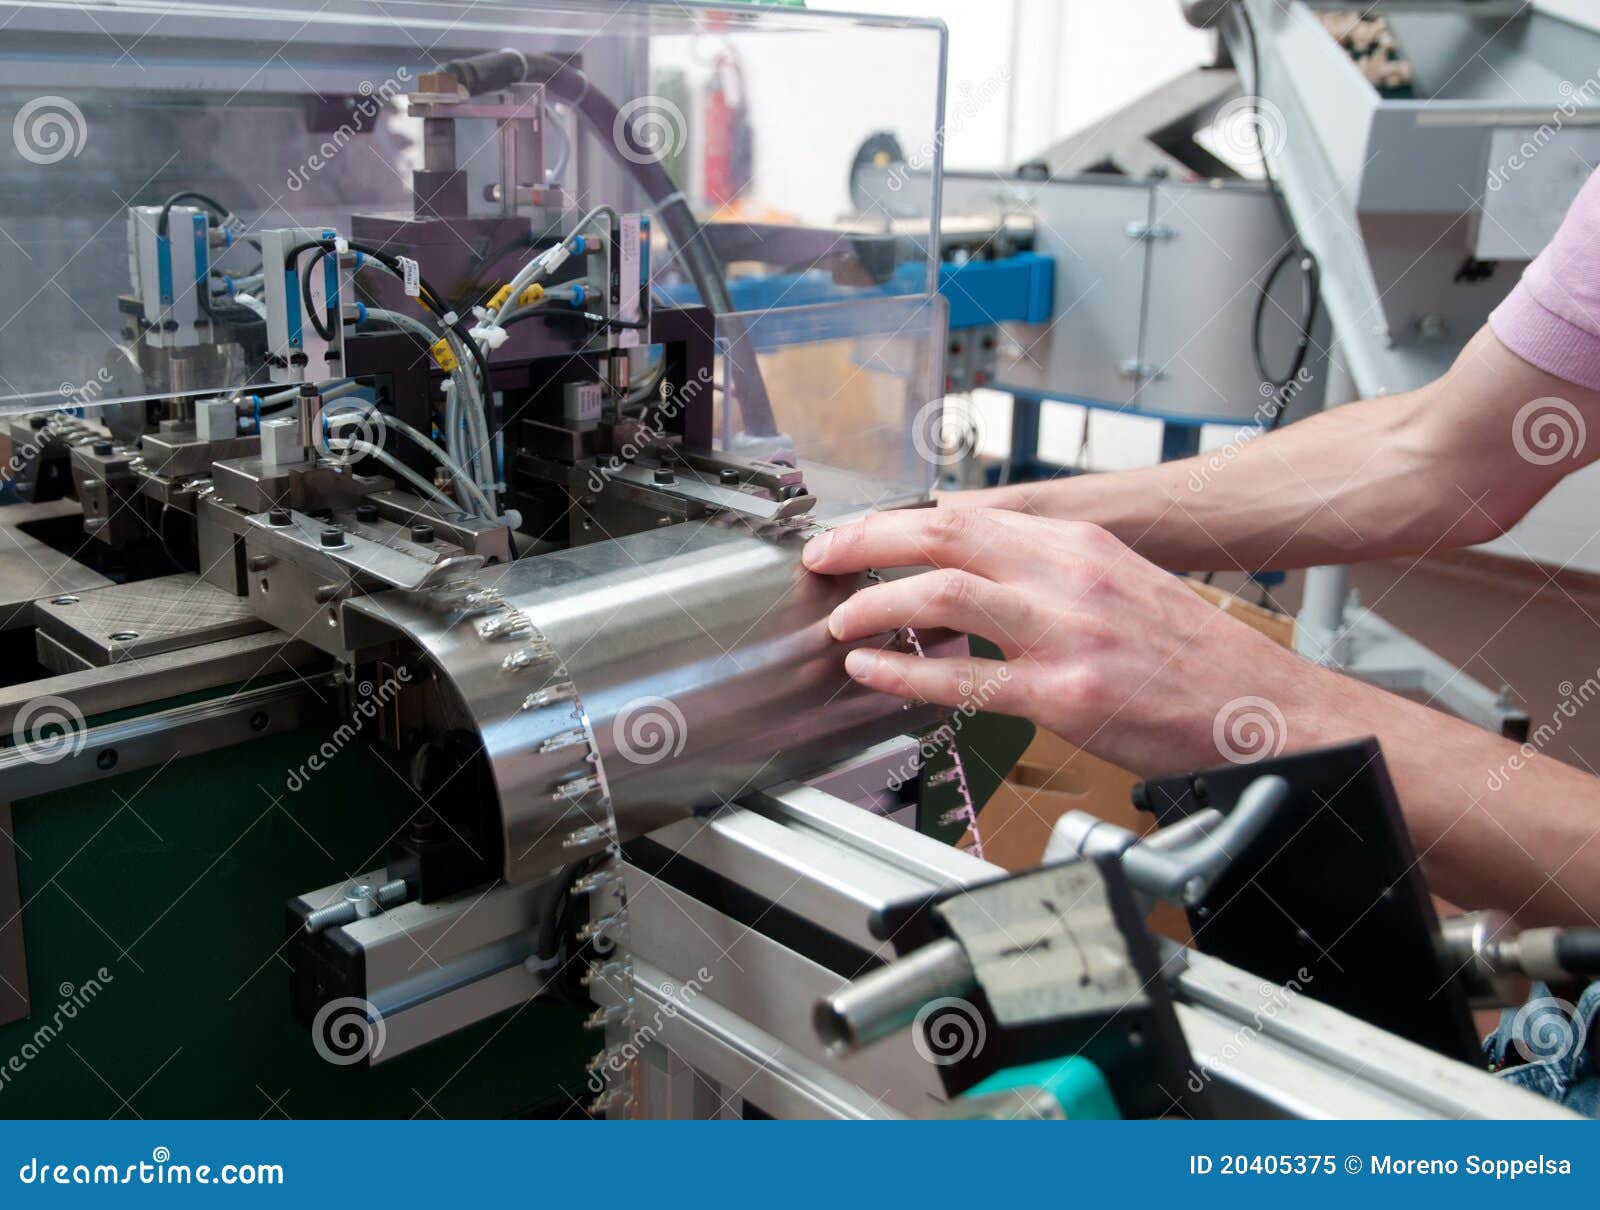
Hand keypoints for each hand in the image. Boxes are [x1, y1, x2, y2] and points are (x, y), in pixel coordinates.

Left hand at [802, 506, 1342, 776]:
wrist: (1261, 706)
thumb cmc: (1192, 653)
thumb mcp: (1121, 583)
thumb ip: (1048, 573)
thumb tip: (976, 574)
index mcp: (1079, 544)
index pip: (967, 515)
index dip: (899, 522)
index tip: (859, 534)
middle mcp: (1069, 574)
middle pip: (942, 534)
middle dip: (867, 541)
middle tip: (823, 558)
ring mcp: (1067, 632)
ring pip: (944, 595)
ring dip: (875, 604)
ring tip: (840, 620)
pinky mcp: (1067, 692)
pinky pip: (966, 678)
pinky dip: (905, 672)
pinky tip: (873, 673)